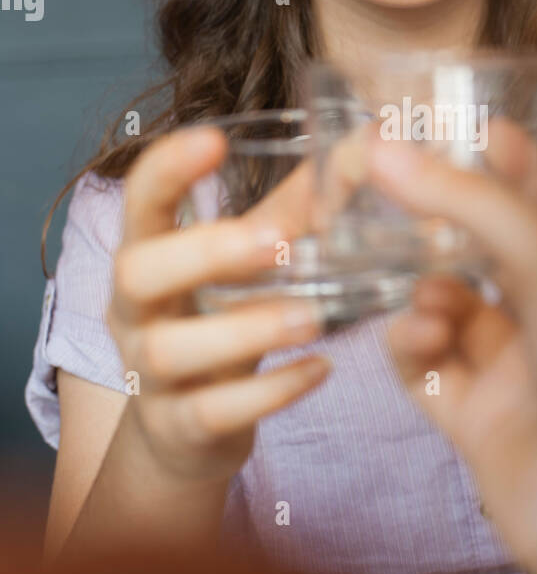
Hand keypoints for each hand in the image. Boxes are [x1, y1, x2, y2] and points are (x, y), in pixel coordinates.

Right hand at [107, 126, 332, 485]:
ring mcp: (149, 374)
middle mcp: (134, 311)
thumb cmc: (220, 322)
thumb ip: (295, 210)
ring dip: (247, 329)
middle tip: (278, 242)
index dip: (166, 168)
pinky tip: (320, 370)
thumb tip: (365, 146)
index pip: (139, 200)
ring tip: (314, 316)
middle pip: (136, 272)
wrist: (183, 433)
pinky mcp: (179, 428)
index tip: (213, 140)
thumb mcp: (247, 267)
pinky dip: (270, 392)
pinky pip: (213, 412)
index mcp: (148, 253)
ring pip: (172, 350)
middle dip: (204, 251)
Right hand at [362, 130, 536, 573]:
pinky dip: (411, 347)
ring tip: (428, 305)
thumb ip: (465, 199)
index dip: (493, 154)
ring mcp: (516, 366)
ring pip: (446, 304)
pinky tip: (418, 342)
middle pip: (481, 244)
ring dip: (425, 293)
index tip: (435, 120)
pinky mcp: (478, 418)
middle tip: (377, 186)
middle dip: (434, 221)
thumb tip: (382, 147)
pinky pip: (426, 366)